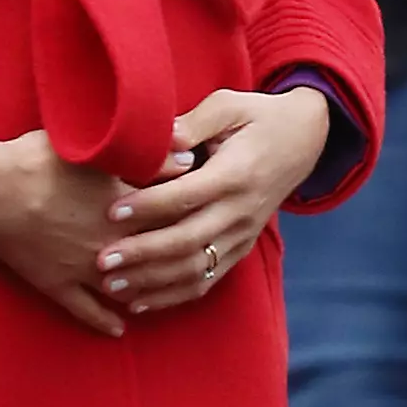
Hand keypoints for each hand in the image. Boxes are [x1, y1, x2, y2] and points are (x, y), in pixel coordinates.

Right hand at [0, 129, 191, 335]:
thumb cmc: (38, 160)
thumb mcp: (97, 150)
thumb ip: (150, 156)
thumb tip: (190, 159)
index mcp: (124, 213)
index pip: (170, 222)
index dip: (190, 221)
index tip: (202, 220)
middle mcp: (111, 247)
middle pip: (153, 259)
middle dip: (173, 260)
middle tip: (189, 260)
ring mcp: (83, 272)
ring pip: (126, 290)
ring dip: (144, 293)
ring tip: (160, 294)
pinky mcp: (56, 285)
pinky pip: (86, 311)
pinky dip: (105, 321)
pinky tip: (120, 328)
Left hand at [96, 85, 330, 314]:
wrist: (304, 142)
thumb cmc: (258, 118)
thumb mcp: (229, 105)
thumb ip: (193, 122)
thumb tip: (160, 139)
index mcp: (236, 174)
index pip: (186, 196)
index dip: (148, 206)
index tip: (112, 212)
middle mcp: (241, 211)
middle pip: (187, 241)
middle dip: (142, 254)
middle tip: (102, 260)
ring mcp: (242, 235)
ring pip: (196, 269)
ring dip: (152, 281)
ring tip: (111, 286)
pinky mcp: (241, 250)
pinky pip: (206, 281)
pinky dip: (172, 296)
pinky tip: (139, 302)